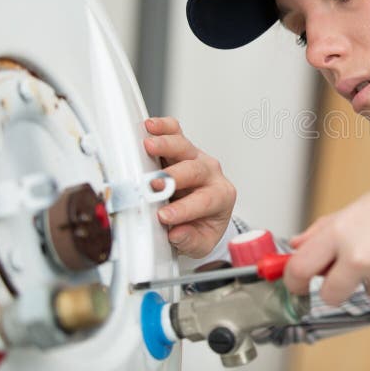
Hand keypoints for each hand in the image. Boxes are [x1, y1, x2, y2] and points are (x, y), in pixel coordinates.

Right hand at [143, 117, 236, 257]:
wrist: (202, 215)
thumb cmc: (202, 226)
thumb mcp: (201, 243)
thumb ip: (191, 240)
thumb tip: (177, 233)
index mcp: (221, 197)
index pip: (205, 200)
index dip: (185, 209)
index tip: (165, 216)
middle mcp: (211, 174)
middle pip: (196, 170)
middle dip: (174, 177)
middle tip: (155, 185)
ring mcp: (196, 158)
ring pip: (185, 147)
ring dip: (166, 145)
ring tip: (148, 146)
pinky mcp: (182, 149)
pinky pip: (176, 132)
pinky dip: (164, 127)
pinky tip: (151, 126)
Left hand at [283, 164, 369, 305]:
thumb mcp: (366, 203)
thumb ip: (329, 226)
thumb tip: (300, 242)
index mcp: (345, 230)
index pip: (301, 267)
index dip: (294, 279)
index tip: (296, 282)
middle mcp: (361, 257)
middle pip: (330, 294)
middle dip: (336, 286)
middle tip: (351, 272)